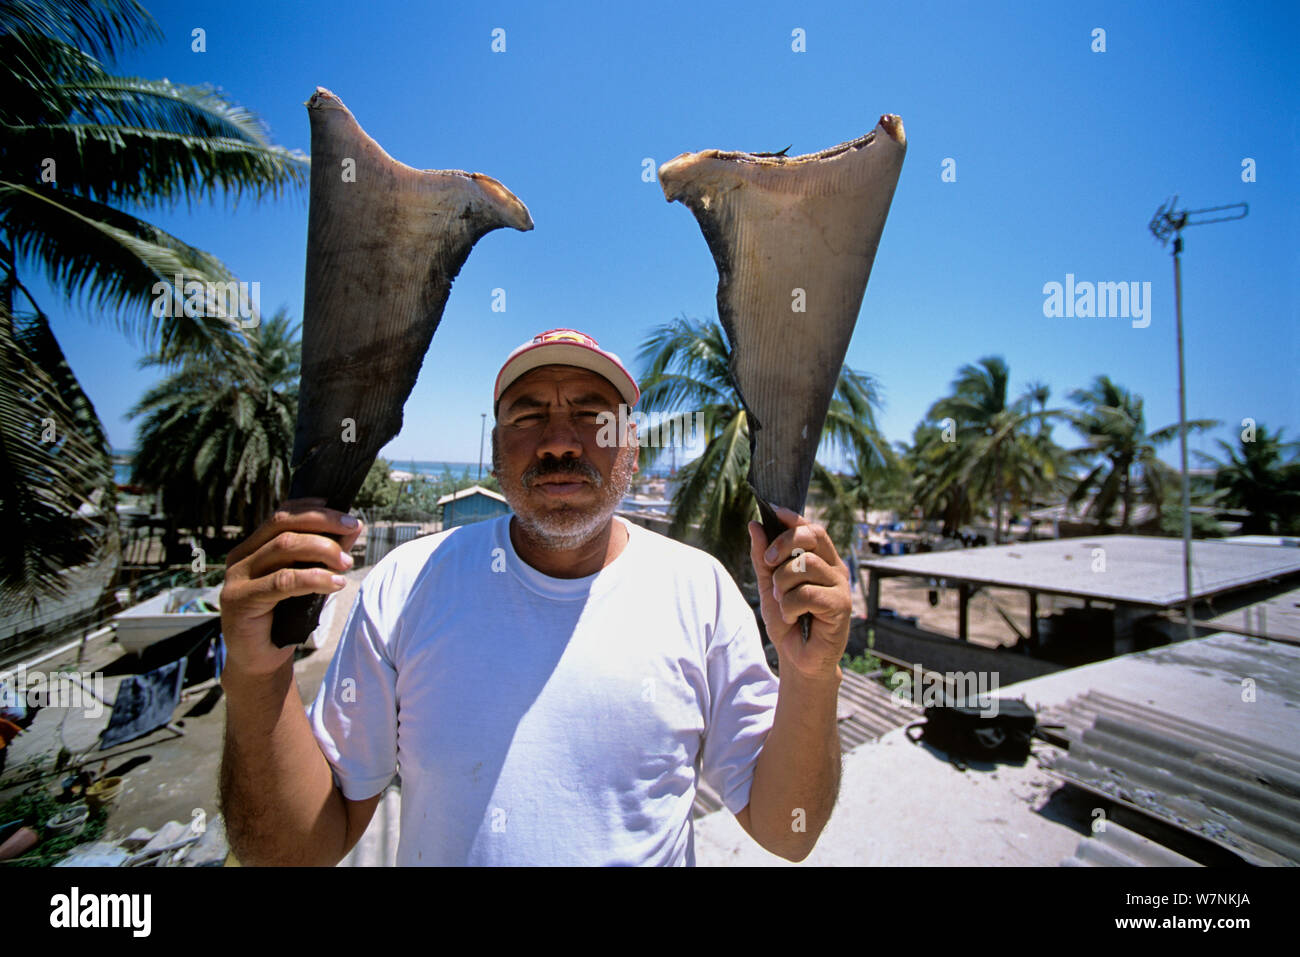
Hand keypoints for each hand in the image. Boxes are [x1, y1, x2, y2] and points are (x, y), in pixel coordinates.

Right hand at [219, 498, 362, 676]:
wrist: (260, 661)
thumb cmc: (284, 619)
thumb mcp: (308, 581)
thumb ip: (326, 554)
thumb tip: (354, 527)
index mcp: (253, 548)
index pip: (283, 515)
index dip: (316, 510)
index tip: (347, 517)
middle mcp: (241, 558)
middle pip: (283, 525)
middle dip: (323, 523)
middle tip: (352, 530)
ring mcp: (237, 578)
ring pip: (284, 548)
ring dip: (323, 550)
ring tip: (347, 563)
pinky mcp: (240, 600)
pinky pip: (283, 581)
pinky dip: (314, 578)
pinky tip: (335, 583)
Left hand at [748, 507, 850, 680]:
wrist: (798, 658)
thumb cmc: (788, 621)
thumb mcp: (768, 586)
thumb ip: (763, 558)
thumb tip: (755, 525)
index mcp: (822, 560)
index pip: (812, 529)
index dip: (793, 518)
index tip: (773, 510)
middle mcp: (835, 569)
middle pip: (813, 536)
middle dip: (783, 545)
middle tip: (769, 563)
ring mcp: (840, 587)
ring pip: (805, 565)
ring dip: (782, 584)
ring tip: (782, 602)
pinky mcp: (841, 606)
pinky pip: (807, 593)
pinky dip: (790, 606)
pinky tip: (793, 618)